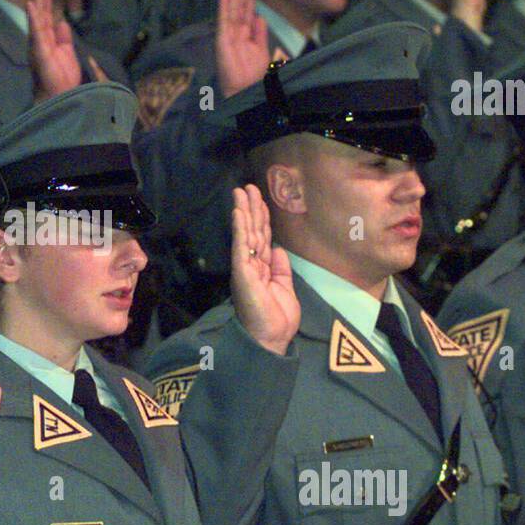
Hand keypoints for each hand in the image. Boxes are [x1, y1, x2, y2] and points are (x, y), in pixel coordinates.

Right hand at [27, 0, 81, 99]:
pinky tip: (31, 6)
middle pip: (41, 12)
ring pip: (38, 18)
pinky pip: (36, 34)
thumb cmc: (62, 77)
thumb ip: (64, 37)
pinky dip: (33, 19)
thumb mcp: (67, 52)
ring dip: (38, 0)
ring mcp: (38, 45)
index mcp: (47, 39)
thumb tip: (62, 22)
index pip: (46, 14)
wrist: (61, 95)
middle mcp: (40, 39)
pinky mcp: (40, 53)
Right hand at [215, 0, 271, 98]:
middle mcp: (236, 32)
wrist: (244, 89)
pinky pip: (223, 22)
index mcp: (246, 34)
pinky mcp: (222, 40)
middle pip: (239, 7)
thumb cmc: (252, 73)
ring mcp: (228, 35)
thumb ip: (260, 33)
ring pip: (232, 10)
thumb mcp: (262, 50)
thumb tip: (260, 16)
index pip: (247, 11)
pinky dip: (223, 9)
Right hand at [230, 184, 299, 353]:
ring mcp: (245, 266)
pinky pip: (241, 245)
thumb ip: (281, 267)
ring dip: (244, 210)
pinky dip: (241, 228)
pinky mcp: (242, 271)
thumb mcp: (285, 287)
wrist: (271, 337)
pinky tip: (240, 212)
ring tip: (242, 191)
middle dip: (251, 208)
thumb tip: (278, 248)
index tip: (259, 200)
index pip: (262, 238)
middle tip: (248, 187)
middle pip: (253, 230)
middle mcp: (252, 264)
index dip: (261, 218)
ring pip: (246, 233)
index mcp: (262, 268)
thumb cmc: (277, 317)